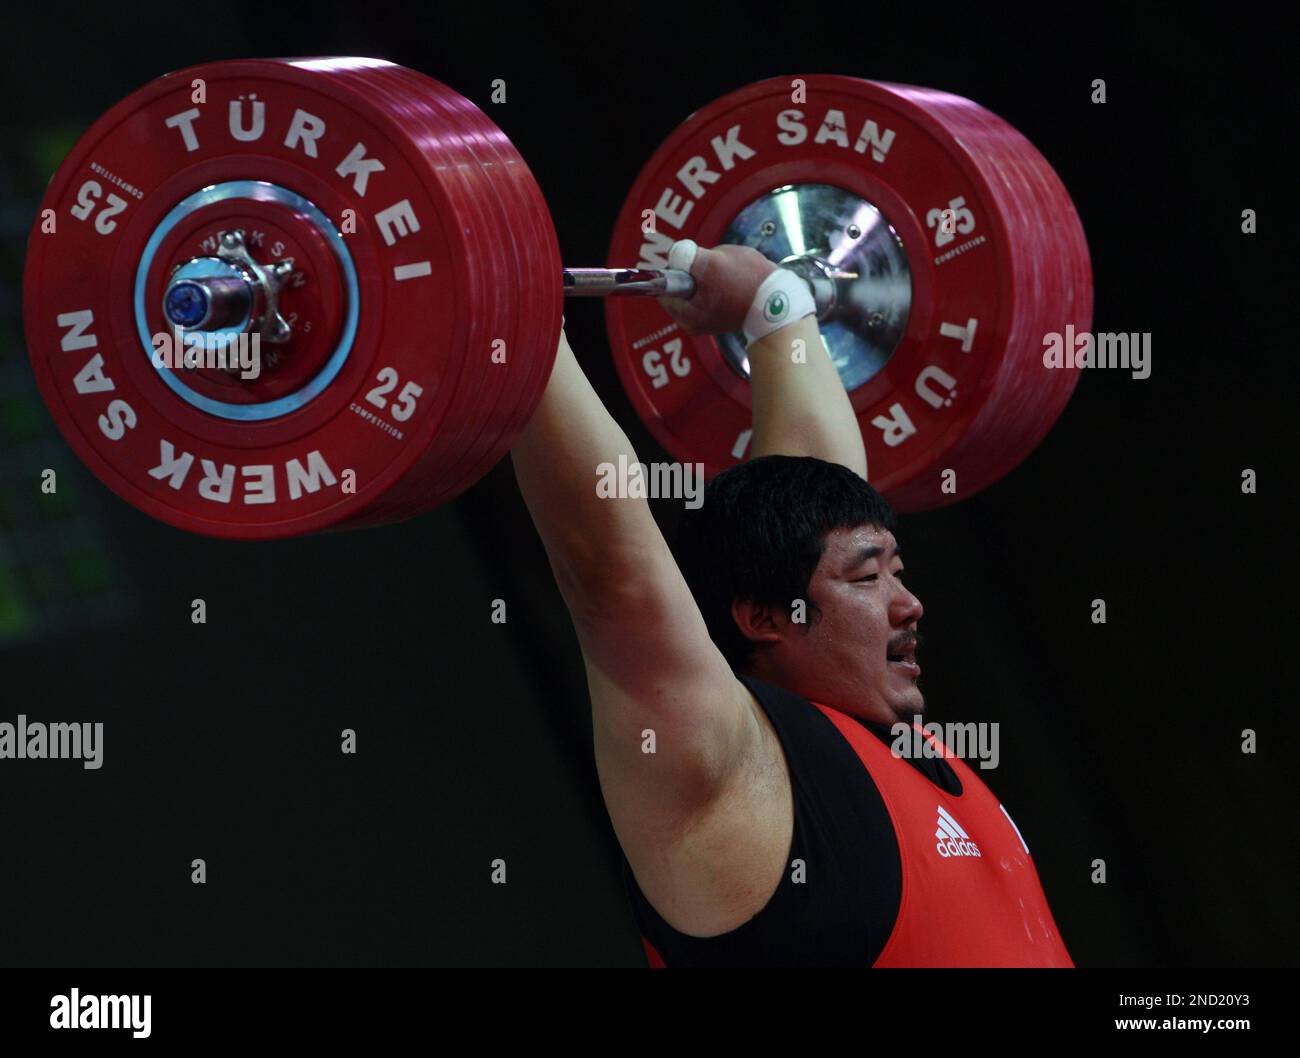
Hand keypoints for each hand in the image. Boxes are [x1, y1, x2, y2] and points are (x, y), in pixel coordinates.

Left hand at [656, 240, 777, 336]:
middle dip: (695, 271)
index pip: (664, 285)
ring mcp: (706, 321)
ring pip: (696, 286)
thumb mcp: (714, 262)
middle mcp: (692, 323)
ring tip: (729, 275)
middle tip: (717, 268)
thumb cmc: (750, 283)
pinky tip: (734, 281)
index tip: (693, 261)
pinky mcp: (720, 316)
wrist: (782, 301)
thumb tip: (674, 255)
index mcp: (686, 316)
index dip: (677, 267)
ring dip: (708, 275)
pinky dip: (718, 282)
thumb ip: (687, 257)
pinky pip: (709, 291)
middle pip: (680, 285)